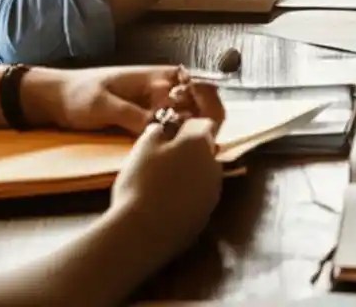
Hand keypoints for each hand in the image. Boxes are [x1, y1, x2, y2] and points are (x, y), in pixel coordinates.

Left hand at [23, 65, 225, 134]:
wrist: (53, 99)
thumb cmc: (77, 96)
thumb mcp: (103, 106)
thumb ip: (133, 116)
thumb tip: (161, 129)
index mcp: (153, 78)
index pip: (192, 86)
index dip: (201, 103)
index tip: (198, 122)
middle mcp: (158, 89)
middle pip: (193, 100)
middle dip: (200, 117)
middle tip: (198, 137)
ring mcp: (151, 104)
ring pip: (182, 114)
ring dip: (187, 127)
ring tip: (186, 144)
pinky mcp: (142, 118)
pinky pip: (165, 124)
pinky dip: (172, 133)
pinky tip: (172, 147)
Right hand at [110, 118, 221, 252]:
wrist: (143, 232)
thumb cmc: (141, 182)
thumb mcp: (142, 148)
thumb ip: (157, 132)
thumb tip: (165, 129)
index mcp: (200, 143)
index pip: (202, 124)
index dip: (185, 127)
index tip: (167, 134)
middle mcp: (214, 165)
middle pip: (205, 151)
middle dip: (188, 152)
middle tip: (160, 161)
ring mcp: (214, 192)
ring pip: (203, 174)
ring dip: (188, 175)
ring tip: (160, 186)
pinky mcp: (207, 215)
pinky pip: (199, 197)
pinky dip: (186, 197)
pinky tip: (166, 205)